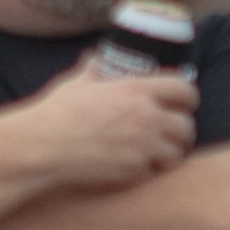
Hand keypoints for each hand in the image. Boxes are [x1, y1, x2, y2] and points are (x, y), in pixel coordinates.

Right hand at [17, 58, 196, 189]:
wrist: (43, 147)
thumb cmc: (58, 113)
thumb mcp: (77, 83)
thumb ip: (92, 69)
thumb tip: (94, 57)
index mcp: (136, 90)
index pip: (184, 90)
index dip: (186, 97)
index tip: (182, 103)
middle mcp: (145, 117)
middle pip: (187, 125)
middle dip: (181, 130)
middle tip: (171, 133)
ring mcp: (142, 146)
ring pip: (178, 153)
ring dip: (171, 153)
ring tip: (159, 152)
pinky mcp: (134, 172)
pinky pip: (158, 173)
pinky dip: (153, 171)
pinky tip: (141, 167)